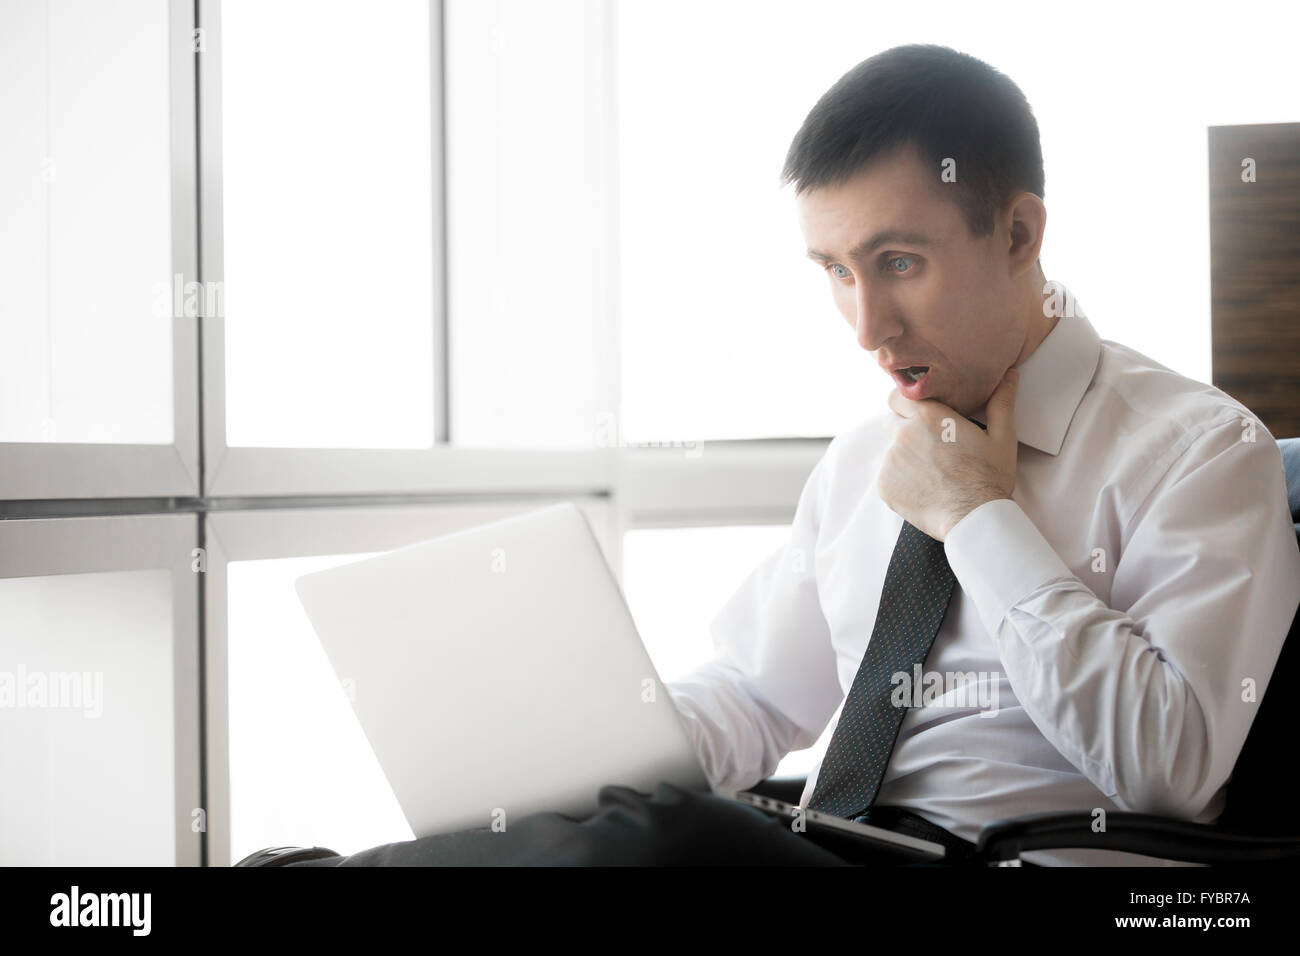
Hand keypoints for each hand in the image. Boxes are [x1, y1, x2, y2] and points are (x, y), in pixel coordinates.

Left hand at [877, 368, 1019, 540]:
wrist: (974, 518)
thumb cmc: (990, 477)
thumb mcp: (1002, 436)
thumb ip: (1000, 402)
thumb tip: (1009, 375)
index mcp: (928, 416)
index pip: (897, 395)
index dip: (906, 403)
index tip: (918, 413)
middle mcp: (903, 434)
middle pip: (892, 420)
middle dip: (906, 428)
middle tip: (931, 446)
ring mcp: (891, 461)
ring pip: (891, 450)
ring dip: (905, 456)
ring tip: (931, 471)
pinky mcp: (884, 486)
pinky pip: (887, 475)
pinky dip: (900, 480)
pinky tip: (924, 488)